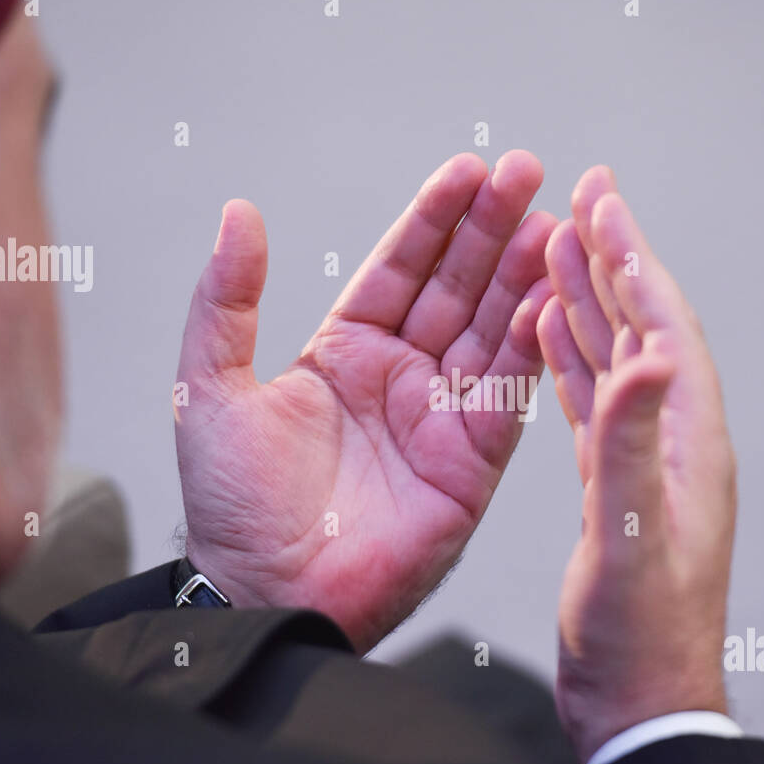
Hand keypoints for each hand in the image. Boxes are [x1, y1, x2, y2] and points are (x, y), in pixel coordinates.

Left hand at [175, 152, 554, 652]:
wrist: (267, 593)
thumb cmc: (233, 506)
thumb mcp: (212, 387)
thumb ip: (227, 300)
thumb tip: (239, 211)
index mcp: (345, 350)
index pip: (401, 267)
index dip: (435, 218)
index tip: (468, 170)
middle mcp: (401, 375)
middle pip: (457, 286)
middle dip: (491, 228)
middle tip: (527, 173)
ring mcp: (440, 416)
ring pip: (492, 329)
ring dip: (521, 275)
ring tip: (551, 220)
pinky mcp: (472, 460)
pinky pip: (508, 392)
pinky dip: (531, 345)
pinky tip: (546, 297)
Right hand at [536, 166, 737, 763]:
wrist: (641, 700)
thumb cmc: (643, 636)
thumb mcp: (632, 540)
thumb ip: (631, 448)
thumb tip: (645, 358)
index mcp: (686, 442)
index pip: (661, 327)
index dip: (632, 260)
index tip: (601, 200)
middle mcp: (672, 440)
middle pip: (643, 327)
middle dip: (613, 260)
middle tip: (586, 198)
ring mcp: (645, 461)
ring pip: (616, 358)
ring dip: (590, 301)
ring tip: (559, 248)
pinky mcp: (615, 485)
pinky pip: (594, 402)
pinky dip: (573, 359)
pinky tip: (553, 335)